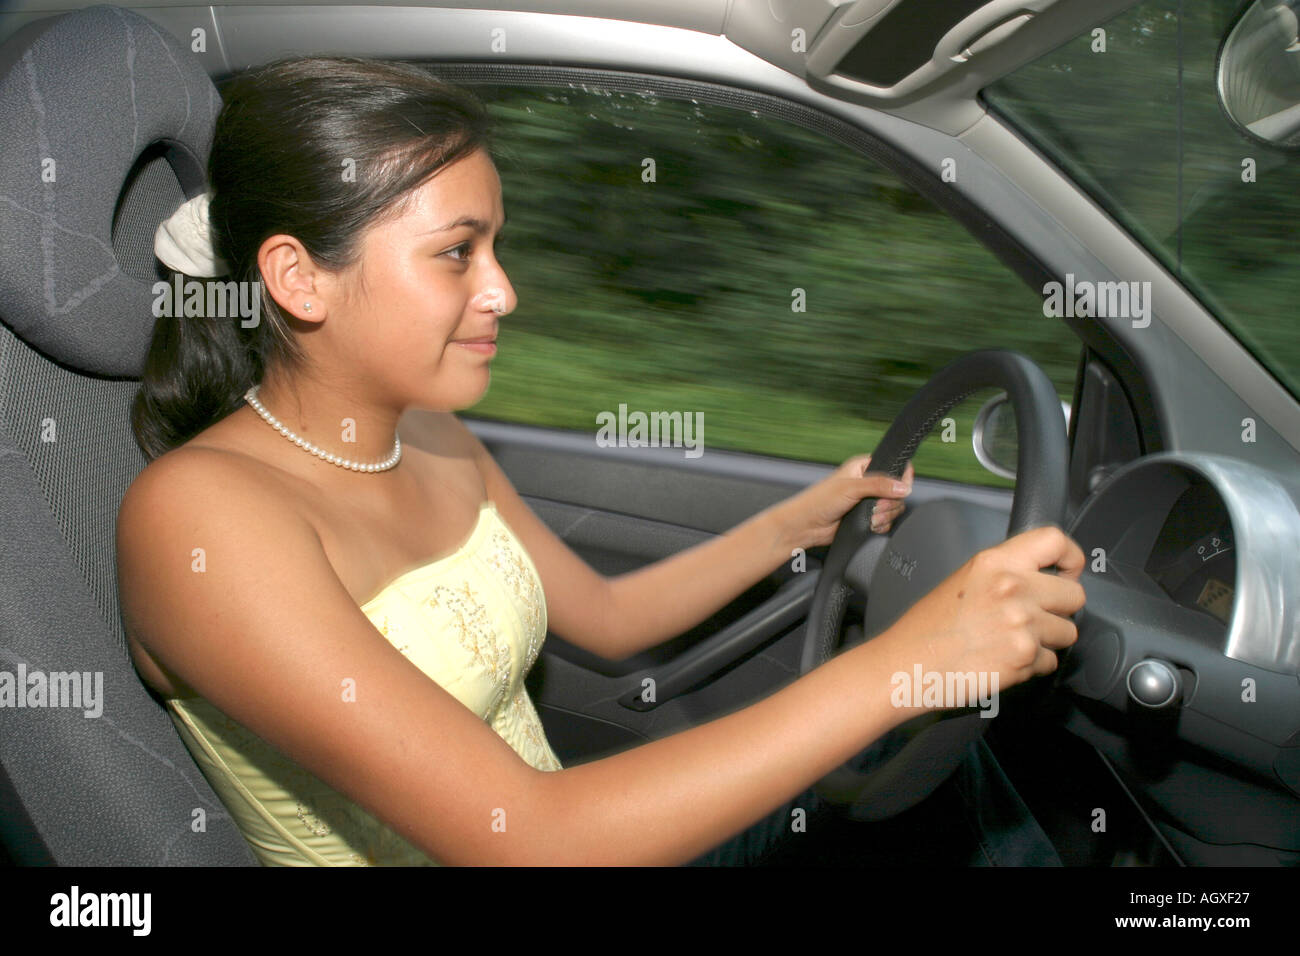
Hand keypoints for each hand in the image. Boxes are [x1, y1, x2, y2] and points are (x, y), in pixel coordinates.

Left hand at [773, 453, 914, 551]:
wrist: (806, 526)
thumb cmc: (819, 501)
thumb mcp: (851, 487)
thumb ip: (879, 485)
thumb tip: (902, 486)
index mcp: (863, 467)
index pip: (894, 467)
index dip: (901, 478)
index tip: (900, 488)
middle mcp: (868, 483)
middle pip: (897, 492)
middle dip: (890, 503)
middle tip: (876, 507)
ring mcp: (868, 502)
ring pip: (893, 508)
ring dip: (884, 516)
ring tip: (870, 518)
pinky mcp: (867, 518)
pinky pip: (886, 522)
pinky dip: (880, 525)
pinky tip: (869, 525)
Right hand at [878, 526, 1086, 708]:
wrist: (907, 665)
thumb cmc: (927, 628)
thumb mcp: (964, 579)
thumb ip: (1005, 573)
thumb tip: (1040, 578)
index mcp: (995, 562)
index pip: (1055, 541)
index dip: (1071, 559)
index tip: (1067, 572)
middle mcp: (1013, 587)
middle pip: (1074, 594)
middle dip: (1060, 609)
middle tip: (1035, 617)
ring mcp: (1022, 623)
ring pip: (1068, 631)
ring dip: (1048, 639)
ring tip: (1013, 641)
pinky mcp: (1025, 657)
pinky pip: (1051, 661)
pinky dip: (1034, 665)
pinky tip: (1005, 660)